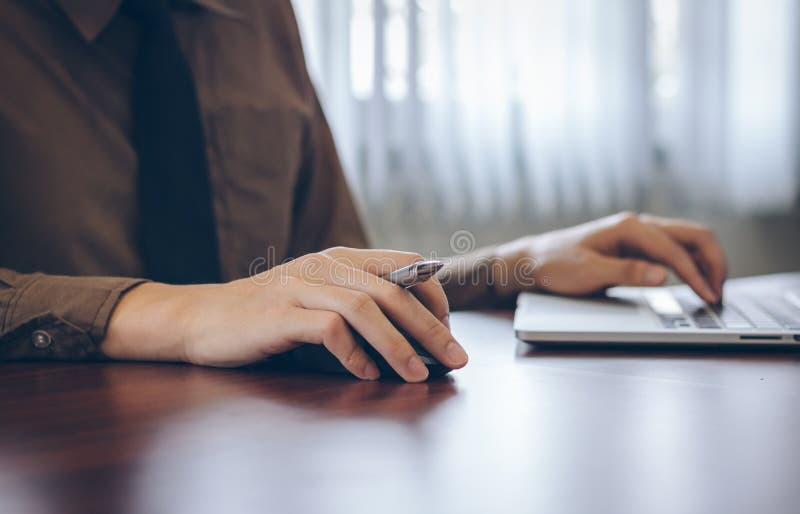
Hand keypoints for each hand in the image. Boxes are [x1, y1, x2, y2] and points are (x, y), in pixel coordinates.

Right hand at [103, 247, 467, 381]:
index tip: (447, 331)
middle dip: (431, 328)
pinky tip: (365, 375)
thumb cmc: (268, 314)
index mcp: (342, 257)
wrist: (202, 318)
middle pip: (395, 291)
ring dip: (399, 346)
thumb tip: (413, 334)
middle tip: (454, 359)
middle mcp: (327, 265)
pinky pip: (330, 329)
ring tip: (418, 375)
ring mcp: (302, 286)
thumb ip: (358, 302)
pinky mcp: (281, 312)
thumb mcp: (318, 296)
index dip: (434, 297)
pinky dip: (354, 354)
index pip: (406, 265)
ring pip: (367, 308)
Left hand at [495, 212, 726, 302]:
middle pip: (693, 236)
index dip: (695, 275)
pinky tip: (696, 282)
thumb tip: (662, 274)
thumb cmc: (555, 264)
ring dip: (706, 262)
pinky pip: (675, 250)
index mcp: (628, 227)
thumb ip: (626, 272)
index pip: (674, 250)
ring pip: (688, 241)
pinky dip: (692, 264)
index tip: (707, 297)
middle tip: (720, 292)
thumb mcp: (587, 272)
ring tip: (715, 290)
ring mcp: (640, 234)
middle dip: (713, 262)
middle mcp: (638, 225)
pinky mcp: (637, 246)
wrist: (535, 261)